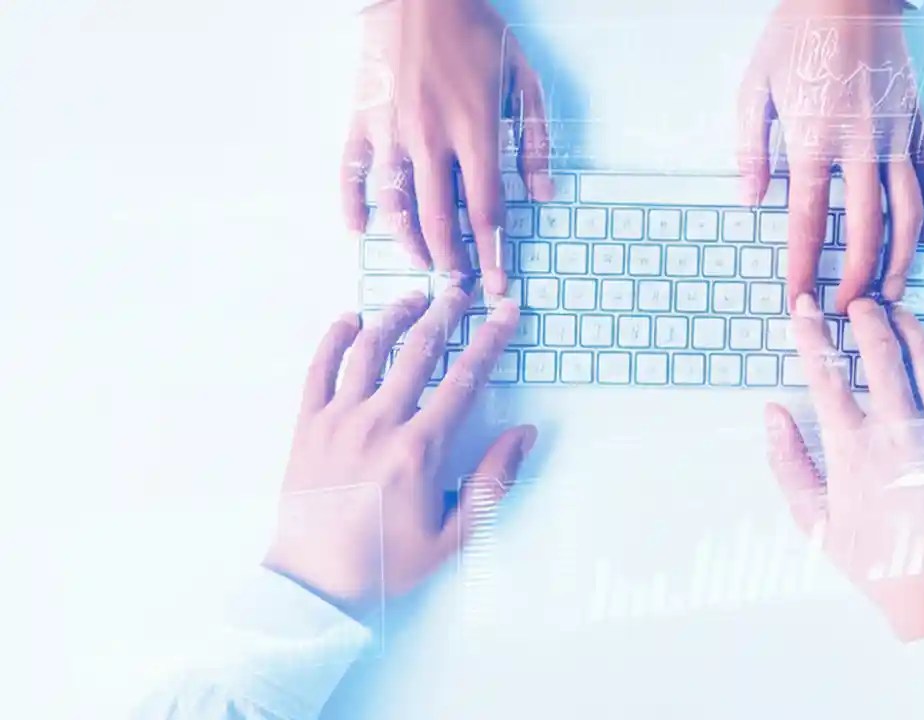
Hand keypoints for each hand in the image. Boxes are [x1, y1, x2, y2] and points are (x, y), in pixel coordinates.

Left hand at [263, 289, 534, 616]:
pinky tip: (350, 319)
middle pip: (419, 350)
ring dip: (396, 316)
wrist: (314, 580)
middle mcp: (378, 423)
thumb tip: (524, 434)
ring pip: (370, 349)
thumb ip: (493, 481)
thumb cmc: (388, 562)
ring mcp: (338, 420)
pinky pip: (319, 368)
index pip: (465, 379)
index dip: (490, 340)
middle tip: (461, 290)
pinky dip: (334, 338)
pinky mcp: (306, 425)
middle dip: (447, 313)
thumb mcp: (455, 534)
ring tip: (416, 298)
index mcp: (419, 449)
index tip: (506, 313)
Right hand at [341, 0, 553, 297]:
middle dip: (452, 260)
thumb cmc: (475, 31)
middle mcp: (431, 139)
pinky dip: (352, 204)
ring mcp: (391, 131)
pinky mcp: (362, 119)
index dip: (493, 255)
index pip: (486, 210)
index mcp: (475, 130)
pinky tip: (358, 229)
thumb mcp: (523, 78)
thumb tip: (541, 194)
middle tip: (459, 280)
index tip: (496, 284)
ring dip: (409, 242)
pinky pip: (351, 172)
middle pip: (439, 220)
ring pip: (395, 205)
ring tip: (424, 261)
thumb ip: (535, 140)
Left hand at [738, 0, 923, 308]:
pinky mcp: (916, 123)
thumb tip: (751, 200)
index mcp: (814, 139)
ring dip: (900, 258)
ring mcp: (895, 135)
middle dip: (856, 279)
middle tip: (848, 314)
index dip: (801, 267)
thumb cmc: (795, 36)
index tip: (797, 302)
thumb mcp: (754, 87)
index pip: (806, 221)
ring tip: (889, 293)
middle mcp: (861, 144)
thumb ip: (751, 149)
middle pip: (864, 229)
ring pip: (909, 211)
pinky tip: (922, 239)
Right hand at [764, 295, 923, 640]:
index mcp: (855, 450)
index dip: (811, 334)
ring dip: (908, 327)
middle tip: (856, 303)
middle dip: (865, 316)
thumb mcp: (814, 519)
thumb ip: (788, 462)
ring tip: (894, 314)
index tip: (803, 308)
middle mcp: (901, 434)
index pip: (826, 374)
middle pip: (881, 351)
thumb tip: (773, 413)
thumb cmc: (876, 557)